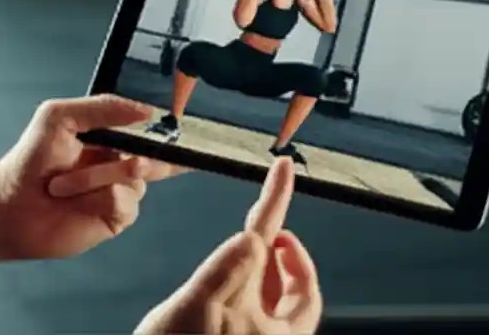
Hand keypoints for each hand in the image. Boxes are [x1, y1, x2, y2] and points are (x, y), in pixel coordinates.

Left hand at [0, 95, 191, 260]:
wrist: (11, 207)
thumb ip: (102, 107)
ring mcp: (121, 189)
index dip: (169, 127)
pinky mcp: (117, 216)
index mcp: (111, 134)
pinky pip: (127, 203)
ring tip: (61, 185)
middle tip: (126, 155)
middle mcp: (121, 161)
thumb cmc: (30, 160)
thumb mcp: (58, 117)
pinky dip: (101, 198)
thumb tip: (145, 110)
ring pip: (135, 177)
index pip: (150, 127)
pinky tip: (77, 201)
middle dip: (141, 151)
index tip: (184, 124)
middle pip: (154, 152)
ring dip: (96, 177)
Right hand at [136, 158, 322, 334]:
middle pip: (293, 289)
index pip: (276, 252)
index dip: (277, 203)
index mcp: (271, 327)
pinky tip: (219, 298)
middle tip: (274, 234)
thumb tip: (254, 239)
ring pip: (272, 305)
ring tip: (246, 261)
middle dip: (283, 257)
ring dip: (262, 277)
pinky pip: (251, 318)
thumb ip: (226, 271)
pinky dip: (243, 298)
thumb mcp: (195, 311)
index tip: (283, 169)